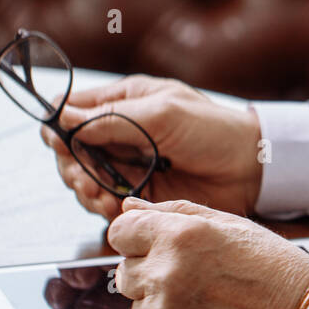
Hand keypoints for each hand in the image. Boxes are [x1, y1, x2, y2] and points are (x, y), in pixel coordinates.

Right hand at [39, 75, 263, 220]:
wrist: (251, 168)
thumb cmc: (214, 130)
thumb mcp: (163, 114)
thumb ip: (112, 118)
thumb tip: (63, 117)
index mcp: (125, 101)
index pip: (72, 110)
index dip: (58, 126)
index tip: (58, 142)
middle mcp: (120, 132)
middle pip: (71, 149)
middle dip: (72, 165)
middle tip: (84, 177)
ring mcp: (128, 164)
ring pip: (84, 177)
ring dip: (85, 188)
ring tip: (100, 195)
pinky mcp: (138, 193)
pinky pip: (105, 201)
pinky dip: (102, 206)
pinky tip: (112, 207)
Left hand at [108, 198, 308, 308]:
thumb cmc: (277, 270)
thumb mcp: (232, 225)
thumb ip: (174, 212)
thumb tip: (128, 205)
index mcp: (179, 237)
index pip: (119, 232)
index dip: (137, 236)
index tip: (154, 244)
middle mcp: (165, 278)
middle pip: (124, 273)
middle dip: (151, 272)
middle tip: (196, 277)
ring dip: (161, 306)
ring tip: (208, 303)